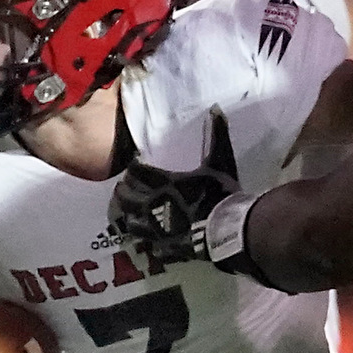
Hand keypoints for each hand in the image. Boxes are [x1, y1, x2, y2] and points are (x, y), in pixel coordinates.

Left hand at [110, 108, 240, 263]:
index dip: (132, 171)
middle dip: (123, 192)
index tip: (134, 168)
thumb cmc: (220, 191)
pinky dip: (145, 239)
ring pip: (130, 221)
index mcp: (162, 181)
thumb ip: (215, 135)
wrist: (228, 227)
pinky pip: (147, 243)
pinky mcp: (164, 245)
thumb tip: (216, 108)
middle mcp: (152, 203)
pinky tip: (147, 238)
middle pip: (125, 197)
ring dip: (127, 216)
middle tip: (124, 189)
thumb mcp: (219, 160)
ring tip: (127, 213)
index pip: (135, 173)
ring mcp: (156, 227)